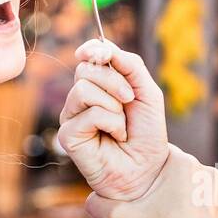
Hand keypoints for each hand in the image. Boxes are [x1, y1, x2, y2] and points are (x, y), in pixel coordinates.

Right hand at [59, 39, 169, 200]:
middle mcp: (82, 99)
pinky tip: (116, 137)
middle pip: (86, 70)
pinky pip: (89, 113)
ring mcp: (72, 116)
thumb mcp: (147, 92)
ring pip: (84, 89)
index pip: (90, 56)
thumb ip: (129, 65)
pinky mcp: (68, 134)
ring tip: (122, 125)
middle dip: (115, 83)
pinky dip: (111, 123)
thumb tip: (100, 47)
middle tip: (129, 102)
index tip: (106, 55)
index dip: (96, 50)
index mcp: (100, 85)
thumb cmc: (147, 134)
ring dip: (113, 106)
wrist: (148, 170)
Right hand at [85, 145, 217, 217]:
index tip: (141, 183)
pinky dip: (203, 216)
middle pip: (181, 173)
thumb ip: (99, 203)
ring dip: (187, 200)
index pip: (161, 155)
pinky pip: (214, 208)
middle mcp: (209, 174)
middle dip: (167, 185)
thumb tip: (88, 201)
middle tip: (152, 206)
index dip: (148, 168)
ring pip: (199, 191)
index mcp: (183, 164)